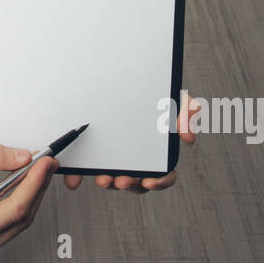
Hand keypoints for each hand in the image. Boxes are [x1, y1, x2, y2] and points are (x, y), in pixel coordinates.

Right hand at [0, 143, 57, 262]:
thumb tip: (24, 158)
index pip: (14, 209)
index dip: (34, 184)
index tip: (45, 163)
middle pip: (21, 218)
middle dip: (37, 188)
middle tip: (47, 164)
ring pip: (19, 224)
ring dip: (32, 196)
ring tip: (39, 173)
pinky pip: (10, 226)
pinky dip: (20, 205)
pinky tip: (25, 187)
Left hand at [60, 93, 200, 193]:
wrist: (122, 79)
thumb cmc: (151, 94)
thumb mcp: (172, 99)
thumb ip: (187, 112)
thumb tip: (188, 137)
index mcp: (157, 153)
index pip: (165, 175)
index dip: (160, 181)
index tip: (150, 181)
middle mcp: (137, 160)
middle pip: (137, 182)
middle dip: (130, 184)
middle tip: (122, 180)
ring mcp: (115, 158)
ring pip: (113, 180)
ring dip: (109, 182)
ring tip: (102, 178)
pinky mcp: (94, 154)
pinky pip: (88, 169)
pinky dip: (81, 176)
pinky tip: (75, 178)